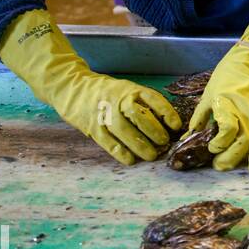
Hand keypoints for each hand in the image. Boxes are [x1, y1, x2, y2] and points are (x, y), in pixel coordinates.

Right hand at [0, 9, 180, 164]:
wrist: (71, 88)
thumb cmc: (107, 93)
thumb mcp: (126, 90)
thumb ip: (143, 103)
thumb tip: (166, 124)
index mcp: (130, 90)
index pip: (153, 99)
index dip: (166, 113)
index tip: (176, 126)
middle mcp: (117, 100)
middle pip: (139, 116)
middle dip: (155, 132)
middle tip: (164, 143)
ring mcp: (103, 114)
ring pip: (124, 131)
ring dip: (140, 145)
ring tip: (152, 155)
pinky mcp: (92, 127)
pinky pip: (108, 142)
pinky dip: (120, 152)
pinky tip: (131, 160)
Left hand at [185, 24, 248, 172]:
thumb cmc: (226, 79)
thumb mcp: (208, 95)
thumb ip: (199, 118)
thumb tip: (187, 139)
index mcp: (227, 103)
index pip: (228, 128)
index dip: (220, 143)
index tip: (212, 148)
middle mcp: (246, 110)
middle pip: (243, 140)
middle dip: (232, 157)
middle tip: (220, 166)